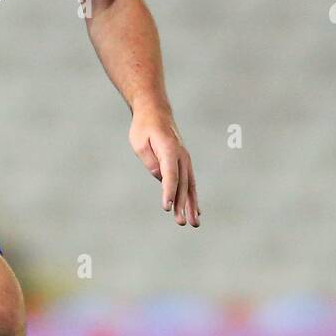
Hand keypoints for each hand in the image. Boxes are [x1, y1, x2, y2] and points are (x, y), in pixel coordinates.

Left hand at [129, 103, 199, 226]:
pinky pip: (189, 183)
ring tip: (193, 223)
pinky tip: (196, 211)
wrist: (155, 112)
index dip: (169, 192)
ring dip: (191, 205)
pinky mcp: (184, 163)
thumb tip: (159, 176)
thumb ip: (149, 160)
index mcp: (169, 149)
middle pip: (182, 184)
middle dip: (182, 205)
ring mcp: (185, 160)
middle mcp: (181, 156)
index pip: (170, 175)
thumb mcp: (139, 142)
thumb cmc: (144, 128)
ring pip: (189, 186)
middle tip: (183, 223)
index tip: (166, 207)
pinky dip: (192, 197)